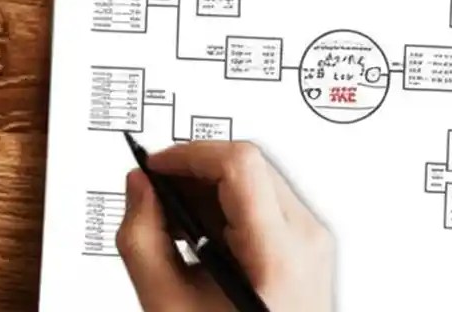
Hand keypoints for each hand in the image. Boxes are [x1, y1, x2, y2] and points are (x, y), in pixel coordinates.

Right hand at [117, 141, 333, 311]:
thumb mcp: (169, 306)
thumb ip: (142, 241)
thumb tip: (139, 189)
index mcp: (278, 252)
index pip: (240, 164)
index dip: (189, 155)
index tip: (155, 167)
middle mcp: (306, 239)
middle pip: (249, 166)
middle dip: (194, 173)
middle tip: (155, 198)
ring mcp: (312, 243)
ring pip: (257, 180)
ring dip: (208, 192)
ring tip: (174, 229)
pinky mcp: (307, 247)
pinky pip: (266, 204)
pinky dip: (227, 210)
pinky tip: (199, 241)